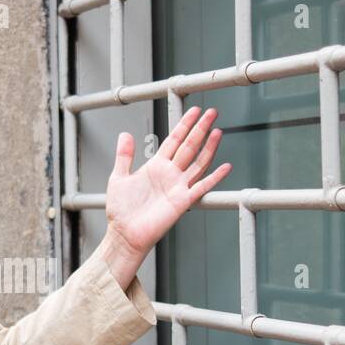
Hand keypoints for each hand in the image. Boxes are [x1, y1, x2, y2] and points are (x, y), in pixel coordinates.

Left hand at [94, 106, 231, 289]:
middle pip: (189, 146)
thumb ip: (124, 156)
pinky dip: (214, 178)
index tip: (194, 111)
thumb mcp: (119, 177)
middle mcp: (170, 174)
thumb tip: (125, 135)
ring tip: (218, 131)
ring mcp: (178, 187)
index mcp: (156, 166)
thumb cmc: (121, 210)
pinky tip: (226, 167)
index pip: (174, 140)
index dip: (184, 125)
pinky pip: (201, 187)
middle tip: (212, 112)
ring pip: (198, 162)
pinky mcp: (182, 202)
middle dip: (200, 129)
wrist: (124, 233)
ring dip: (208, 147)